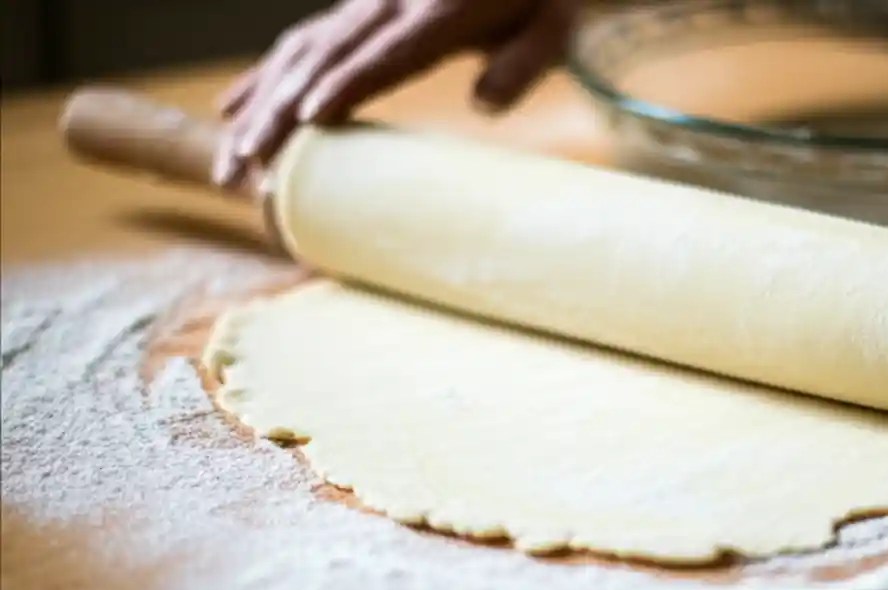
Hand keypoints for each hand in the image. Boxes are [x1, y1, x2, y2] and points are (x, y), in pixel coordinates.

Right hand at [212, 0, 576, 186]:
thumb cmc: (539, 0)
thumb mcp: (551, 30)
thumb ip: (522, 66)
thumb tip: (483, 104)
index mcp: (438, 12)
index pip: (384, 54)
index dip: (344, 84)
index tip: (307, 119)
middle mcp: (389, 3)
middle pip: (322, 60)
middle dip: (276, 116)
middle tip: (243, 169)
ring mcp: (365, 4)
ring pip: (298, 53)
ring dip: (258, 106)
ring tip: (230, 160)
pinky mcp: (354, 10)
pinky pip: (300, 41)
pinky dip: (263, 75)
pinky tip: (232, 108)